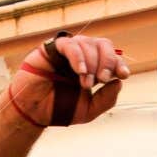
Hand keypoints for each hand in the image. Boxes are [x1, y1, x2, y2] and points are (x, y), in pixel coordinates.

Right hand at [12, 33, 128, 125]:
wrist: (33, 113)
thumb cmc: (59, 110)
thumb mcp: (88, 110)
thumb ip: (105, 99)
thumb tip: (119, 82)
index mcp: (92, 68)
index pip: (110, 58)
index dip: (118, 63)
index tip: (123, 75)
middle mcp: (82, 56)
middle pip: (103, 45)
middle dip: (107, 61)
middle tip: (103, 79)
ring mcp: (68, 51)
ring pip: (88, 43)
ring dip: (91, 63)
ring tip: (85, 84)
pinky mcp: (52, 48)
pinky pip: (69, 45)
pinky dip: (77, 56)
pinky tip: (80, 71)